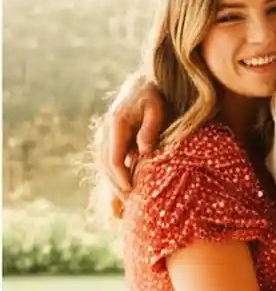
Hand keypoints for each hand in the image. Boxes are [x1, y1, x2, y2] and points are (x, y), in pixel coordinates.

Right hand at [99, 74, 166, 195]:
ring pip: (103, 166)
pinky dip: (112, 179)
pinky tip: (116, 196)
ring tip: (123, 206)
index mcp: (116, 124)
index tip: (131, 191)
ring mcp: (106, 136)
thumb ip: (150, 128)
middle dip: (116, 186)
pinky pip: (107, 162)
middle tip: (128, 205)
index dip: (121, 177)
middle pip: (105, 166)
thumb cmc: (154, 95)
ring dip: (112, 185)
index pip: (113, 158)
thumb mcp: (156, 108)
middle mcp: (107, 132)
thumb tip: (144, 151)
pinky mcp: (110, 141)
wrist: (142, 84)